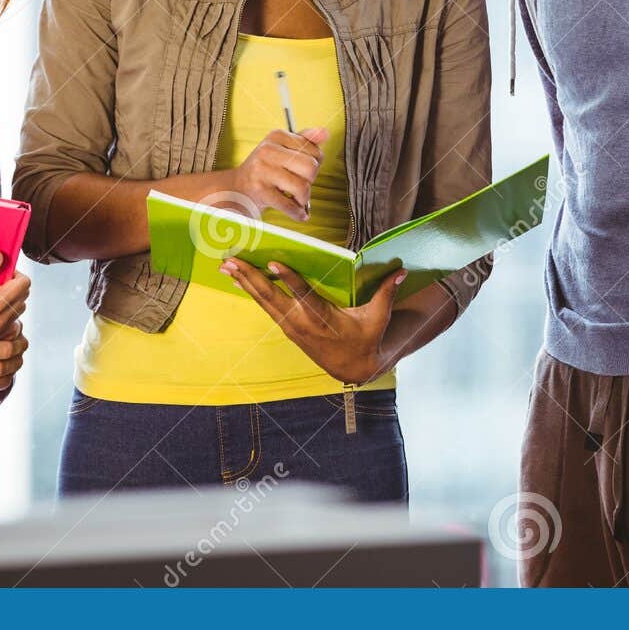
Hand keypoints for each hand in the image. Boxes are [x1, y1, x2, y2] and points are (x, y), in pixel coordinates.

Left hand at [220, 257, 405, 383]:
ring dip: (244, 283)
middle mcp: (301, 322)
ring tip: (226, 266)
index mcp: (322, 318)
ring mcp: (291, 326)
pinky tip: (239, 280)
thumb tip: (401, 270)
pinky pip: (266, 307)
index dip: (288, 279)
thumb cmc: (367, 339)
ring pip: (263, 301)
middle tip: (230, 261)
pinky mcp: (287, 327)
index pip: (303, 295)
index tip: (272, 262)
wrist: (353, 368)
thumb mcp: (378, 317)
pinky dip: (251, 292)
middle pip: (271, 297)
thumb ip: (387, 292)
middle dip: (250, 278)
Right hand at [224, 128, 328, 221]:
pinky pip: (289, 205)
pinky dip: (297, 213)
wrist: (236, 188)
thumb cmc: (265, 168)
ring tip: (298, 199)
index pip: (314, 151)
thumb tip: (325, 132)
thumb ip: (306, 141)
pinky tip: (298, 213)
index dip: (315, 164)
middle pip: (311, 168)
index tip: (303, 170)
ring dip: (303, 199)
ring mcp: (262, 170)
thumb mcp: (283, 149)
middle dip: (310, 181)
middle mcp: (268, 150)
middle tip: (301, 184)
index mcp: (277, 135)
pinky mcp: (259, 191)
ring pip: (302, 187)